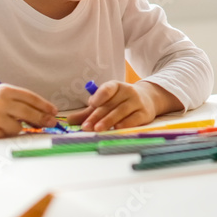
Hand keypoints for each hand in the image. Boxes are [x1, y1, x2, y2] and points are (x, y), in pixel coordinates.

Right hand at [0, 86, 58, 138]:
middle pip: (29, 113)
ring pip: (18, 128)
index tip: (54, 112)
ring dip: (18, 129)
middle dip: (43, 119)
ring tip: (6, 123)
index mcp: (4, 90)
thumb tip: (43, 113)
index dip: (45, 106)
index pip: (31, 98)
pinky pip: (5, 136)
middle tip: (51, 124)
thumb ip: (18, 101)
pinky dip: (6, 135)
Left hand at [64, 80, 181, 131]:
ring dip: (109, 121)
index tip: (91, 103)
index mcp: (116, 87)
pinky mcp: (145, 113)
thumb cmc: (121, 102)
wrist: (147, 99)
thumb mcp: (105, 103)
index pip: (108, 88)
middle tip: (86, 126)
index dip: (100, 95)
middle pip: (111, 104)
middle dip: (97, 116)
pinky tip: (117, 129)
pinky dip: (126, 124)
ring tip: (97, 129)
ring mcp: (137, 102)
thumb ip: (88, 112)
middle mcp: (127, 92)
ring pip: (121, 111)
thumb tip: (69, 121)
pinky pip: (134, 118)